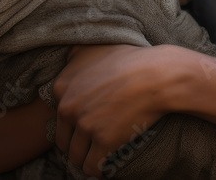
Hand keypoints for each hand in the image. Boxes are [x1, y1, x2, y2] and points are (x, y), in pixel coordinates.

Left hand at [52, 44, 183, 176]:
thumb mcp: (95, 48)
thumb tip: (69, 58)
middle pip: (64, 140)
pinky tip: (107, 165)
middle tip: (93, 142)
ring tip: (99, 155)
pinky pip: (92, 168)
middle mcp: (67, 106)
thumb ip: (75, 55)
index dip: (72, 123)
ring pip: (76, 157)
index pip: (57, 118)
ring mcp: (85, 125)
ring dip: (86, 159)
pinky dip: (99, 170)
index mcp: (61, 86)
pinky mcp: (103, 141)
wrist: (157, 75)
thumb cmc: (130, 60)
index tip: (86, 124)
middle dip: (77, 144)